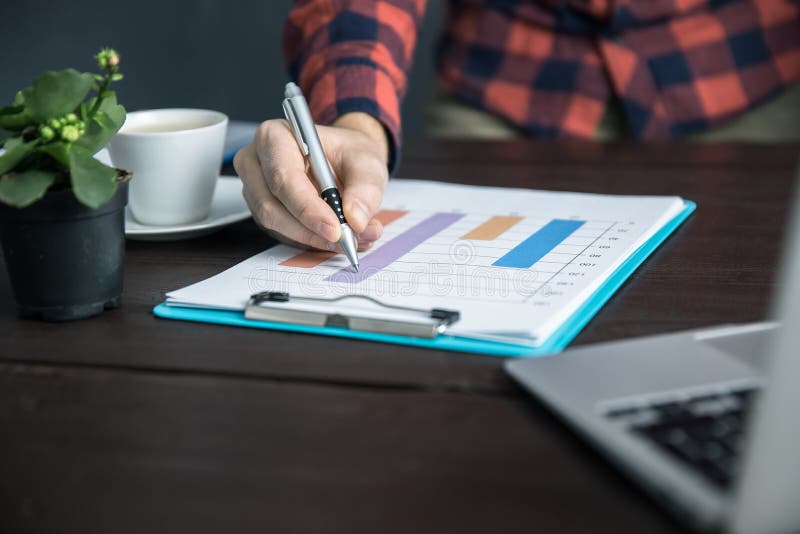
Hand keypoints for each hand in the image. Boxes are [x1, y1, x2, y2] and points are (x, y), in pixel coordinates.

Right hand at [234, 112, 389, 251]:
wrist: (345, 159)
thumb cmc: (349, 153)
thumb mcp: (368, 163)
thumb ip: (365, 190)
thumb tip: (356, 220)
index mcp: (275, 137)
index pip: (283, 178)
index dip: (308, 208)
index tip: (335, 229)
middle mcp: (256, 162)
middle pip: (271, 206)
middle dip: (309, 229)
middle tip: (345, 240)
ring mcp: (255, 188)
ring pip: (274, 223)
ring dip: (312, 237)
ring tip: (348, 238)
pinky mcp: (263, 211)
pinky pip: (280, 233)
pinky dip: (310, 240)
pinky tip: (333, 237)